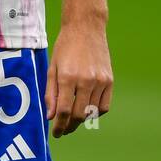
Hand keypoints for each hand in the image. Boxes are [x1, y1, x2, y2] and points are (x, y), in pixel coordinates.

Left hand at [45, 19, 112, 137]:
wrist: (86, 27)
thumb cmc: (65, 46)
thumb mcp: (52, 68)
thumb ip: (51, 93)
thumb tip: (51, 117)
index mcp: (68, 77)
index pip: (64, 111)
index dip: (59, 126)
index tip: (56, 133)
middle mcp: (86, 81)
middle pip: (78, 115)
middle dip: (69, 126)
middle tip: (63, 129)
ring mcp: (100, 81)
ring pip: (92, 113)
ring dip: (81, 120)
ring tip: (73, 119)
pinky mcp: (109, 80)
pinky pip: (104, 106)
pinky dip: (95, 112)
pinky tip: (87, 109)